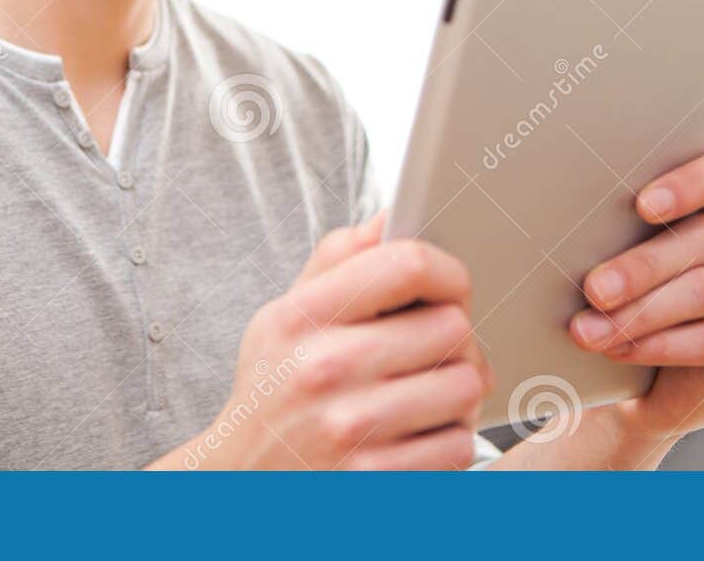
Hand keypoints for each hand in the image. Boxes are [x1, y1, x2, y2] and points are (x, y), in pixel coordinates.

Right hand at [194, 211, 493, 469]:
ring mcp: (350, 428)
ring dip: (459, 391)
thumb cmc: (271, 394)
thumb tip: (389, 219)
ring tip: (431, 394)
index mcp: (302, 317)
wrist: (239, 484)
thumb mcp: (281, 320)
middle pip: (450, 325)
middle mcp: (325, 368)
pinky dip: (449, 442)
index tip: (451, 285)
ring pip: (465, 384)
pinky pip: (456, 445)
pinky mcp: (375, 480)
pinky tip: (421, 436)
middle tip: (438, 350)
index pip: (406, 264)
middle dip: (456, 337)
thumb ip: (337, 262)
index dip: (448, 269)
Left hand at [567, 151, 703, 441]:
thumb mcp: (618, 260)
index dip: (691, 184)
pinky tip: (622, 351)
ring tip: (591, 331)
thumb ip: (613, 235)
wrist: (644, 379)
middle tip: (594, 289)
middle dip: (643, 265)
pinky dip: (660, 346)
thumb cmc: (625, 300)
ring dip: (642, 312)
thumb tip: (568, 228)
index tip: (641, 206)